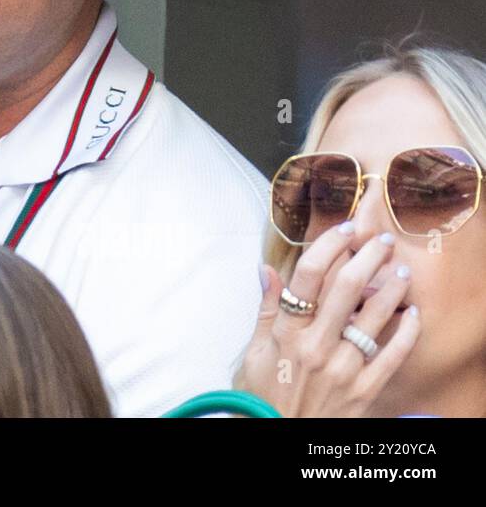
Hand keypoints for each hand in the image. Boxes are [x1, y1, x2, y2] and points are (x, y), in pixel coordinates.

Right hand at [239, 223, 420, 416]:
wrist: (281, 436)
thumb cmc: (264, 394)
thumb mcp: (255, 351)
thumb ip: (267, 309)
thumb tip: (267, 270)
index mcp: (287, 332)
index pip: (308, 276)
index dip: (329, 246)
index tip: (345, 229)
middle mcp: (316, 346)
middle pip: (346, 288)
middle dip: (367, 257)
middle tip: (382, 240)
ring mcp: (343, 368)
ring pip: (374, 317)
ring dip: (391, 289)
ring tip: (400, 271)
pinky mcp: (365, 390)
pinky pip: (393, 354)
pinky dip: (406, 330)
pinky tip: (412, 313)